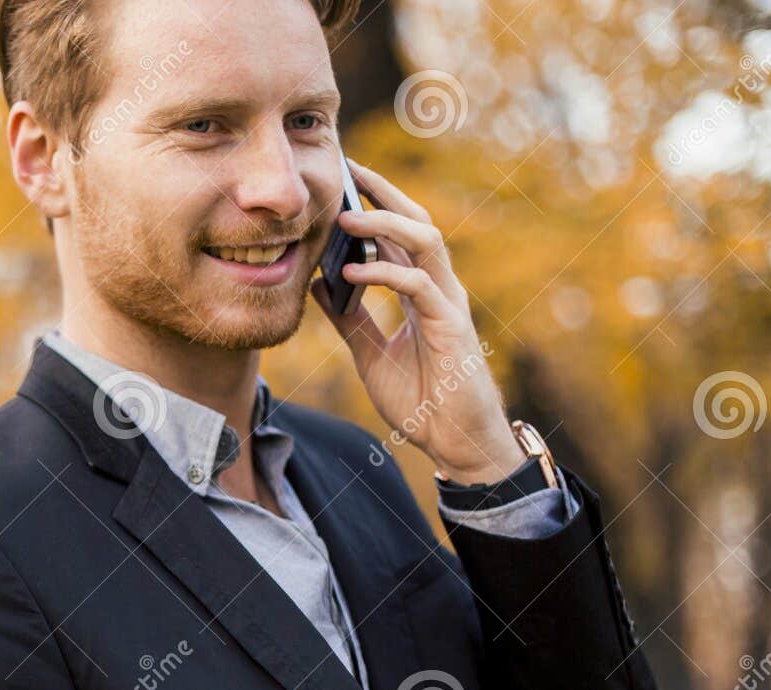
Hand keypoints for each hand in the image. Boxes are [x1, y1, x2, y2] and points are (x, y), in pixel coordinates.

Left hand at [310, 160, 523, 485]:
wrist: (451, 440)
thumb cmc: (419, 398)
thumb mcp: (369, 353)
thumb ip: (348, 317)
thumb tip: (318, 283)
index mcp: (421, 291)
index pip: (399, 234)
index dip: (375, 204)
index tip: (343, 180)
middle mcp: (438, 288)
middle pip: (417, 222)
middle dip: (384, 193)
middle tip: (348, 170)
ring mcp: (447, 303)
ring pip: (424, 242)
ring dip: (384, 223)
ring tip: (345, 215)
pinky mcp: (449, 325)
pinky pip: (417, 286)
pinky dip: (384, 272)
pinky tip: (351, 270)